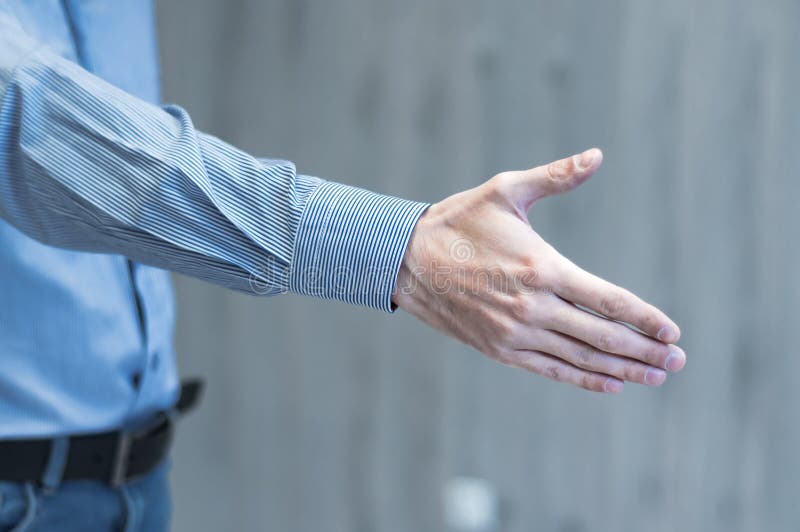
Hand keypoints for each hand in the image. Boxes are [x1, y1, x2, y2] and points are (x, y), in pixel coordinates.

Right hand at [392, 148, 683, 392]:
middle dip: (644, 350)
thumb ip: (556, 176)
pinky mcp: (499, 349)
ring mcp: (515, 333)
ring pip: (581, 358)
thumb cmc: (459, 221)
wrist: (405, 261)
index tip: (672, 331)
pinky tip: (611, 385)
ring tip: (655, 377)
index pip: (608, 300)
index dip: (645, 318)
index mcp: (542, 267)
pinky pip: (550, 370)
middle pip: (602, 336)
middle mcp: (533, 306)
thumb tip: (597, 155)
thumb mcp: (506, 191)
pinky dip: (583, 380)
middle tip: (676, 361)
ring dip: (623, 370)